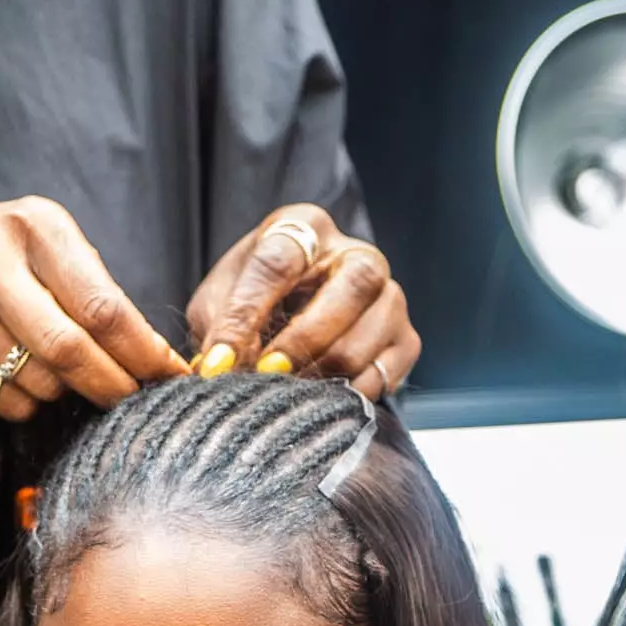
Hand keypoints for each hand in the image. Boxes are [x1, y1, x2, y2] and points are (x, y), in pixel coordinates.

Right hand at [0, 198, 186, 418]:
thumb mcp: (40, 242)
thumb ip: (92, 285)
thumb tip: (152, 352)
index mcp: (33, 226)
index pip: (101, 303)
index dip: (142, 350)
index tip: (170, 374)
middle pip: (69, 349)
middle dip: (111, 383)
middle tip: (130, 397)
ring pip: (39, 381)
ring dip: (63, 391)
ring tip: (54, 370)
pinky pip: (4, 400)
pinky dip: (25, 401)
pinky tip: (13, 374)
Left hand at [186, 206, 422, 398]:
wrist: (291, 318)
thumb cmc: (254, 297)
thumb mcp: (221, 298)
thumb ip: (219, 324)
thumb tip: (223, 365)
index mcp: (304, 227)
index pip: (278, 262)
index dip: (245, 314)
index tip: (220, 360)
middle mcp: (357, 254)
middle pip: (353, 285)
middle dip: (306, 337)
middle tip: (268, 372)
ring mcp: (390, 296)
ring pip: (371, 334)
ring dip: (325, 371)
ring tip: (288, 389)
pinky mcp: (405, 339)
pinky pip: (385, 372)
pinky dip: (348, 393)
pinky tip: (320, 398)